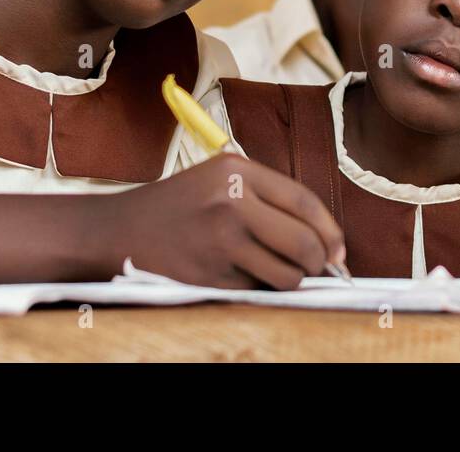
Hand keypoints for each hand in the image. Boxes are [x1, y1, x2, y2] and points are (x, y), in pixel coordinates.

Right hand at [105, 153, 346, 290]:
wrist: (121, 230)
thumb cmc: (179, 205)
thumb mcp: (220, 180)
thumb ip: (268, 200)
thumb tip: (326, 242)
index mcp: (237, 170)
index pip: (305, 201)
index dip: (330, 230)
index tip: (338, 250)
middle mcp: (232, 201)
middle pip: (304, 242)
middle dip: (319, 262)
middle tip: (315, 268)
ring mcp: (220, 241)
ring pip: (286, 274)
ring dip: (289, 280)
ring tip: (270, 271)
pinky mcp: (209, 275)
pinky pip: (255, 291)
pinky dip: (254, 288)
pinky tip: (232, 274)